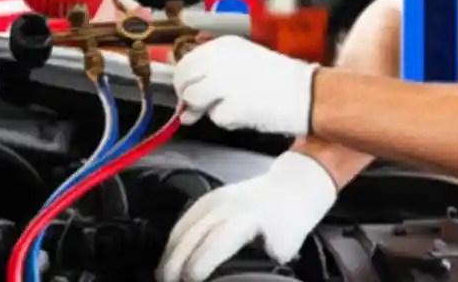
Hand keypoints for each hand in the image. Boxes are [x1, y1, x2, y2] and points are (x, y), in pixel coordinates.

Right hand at [157, 151, 336, 281]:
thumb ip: (258, 265)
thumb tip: (234, 278)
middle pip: (192, 235)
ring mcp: (214, 198)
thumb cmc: (290, 224)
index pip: (216, 243)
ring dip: (170, 251)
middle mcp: (225, 206)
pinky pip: (185, 218)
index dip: (201, 264)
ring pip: (183, 226)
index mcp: (246, 219)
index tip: (191, 280)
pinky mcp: (209, 196)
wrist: (293, 186)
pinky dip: (174, 237)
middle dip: (177, 262)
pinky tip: (169, 253)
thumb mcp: (282, 252)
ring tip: (163, 274)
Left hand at [172, 36, 317, 135]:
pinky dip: (226, 119)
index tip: (190, 89)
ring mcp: (221, 83)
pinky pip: (216, 117)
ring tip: (229, 107)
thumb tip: (188, 90)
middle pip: (183, 79)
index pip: (186, 61)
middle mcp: (217, 60)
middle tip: (196, 106)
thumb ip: (214, 72)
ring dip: (205, 108)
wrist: (305, 93)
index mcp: (222, 46)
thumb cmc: (278, 78)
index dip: (185, 79)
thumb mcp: (243, 61)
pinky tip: (244, 113)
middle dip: (187, 95)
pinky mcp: (229, 106)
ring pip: (193, 99)